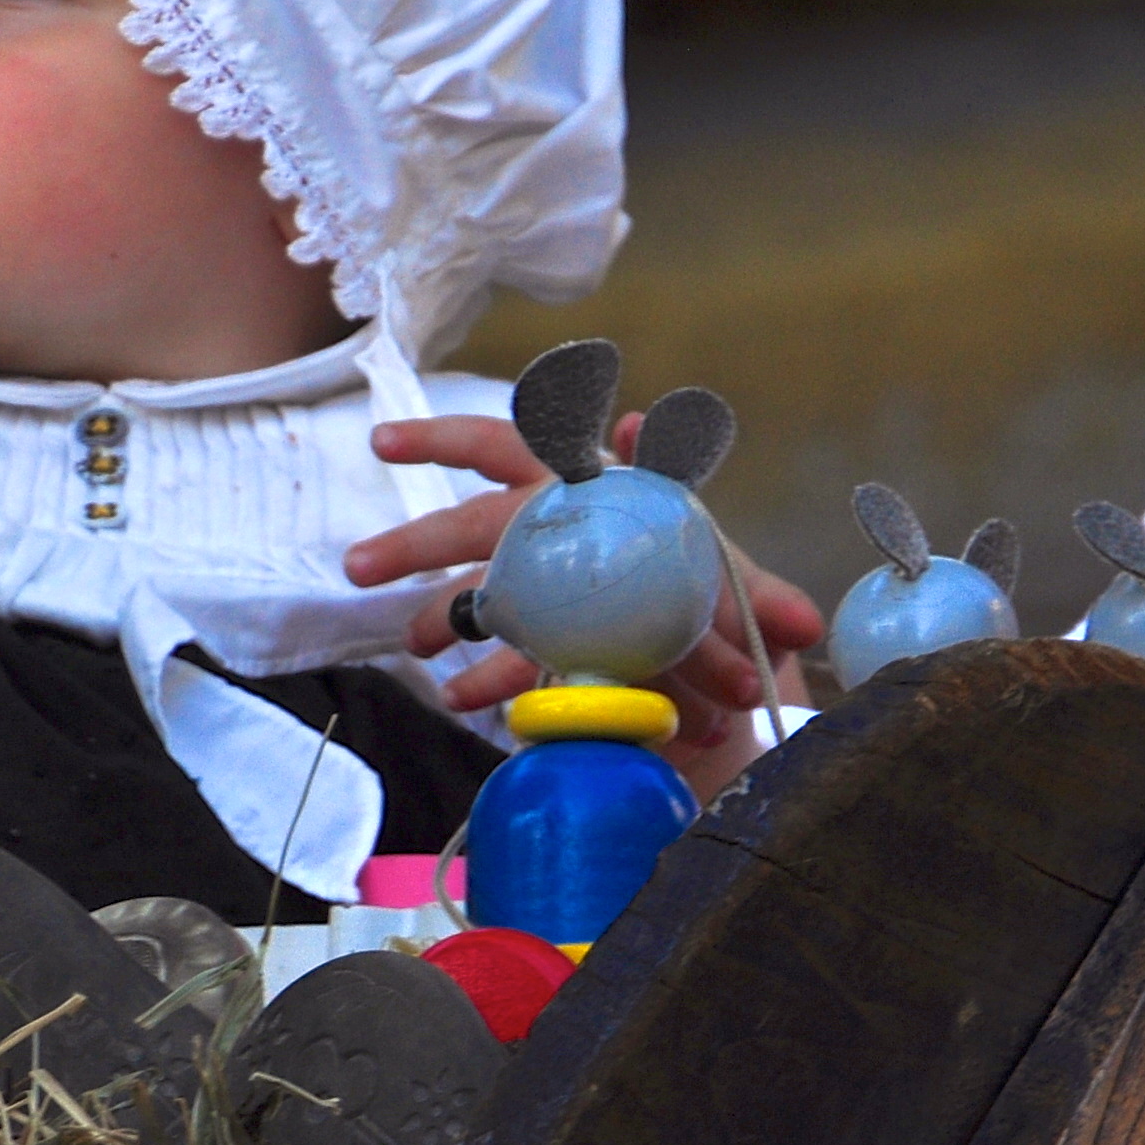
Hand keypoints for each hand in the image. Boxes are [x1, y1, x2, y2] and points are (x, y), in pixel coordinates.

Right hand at [347, 412, 824, 774]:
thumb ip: (756, 597)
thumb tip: (785, 602)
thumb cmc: (718, 606)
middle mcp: (545, 538)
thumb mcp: (739, 601)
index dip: (444, 440)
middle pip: (466, 526)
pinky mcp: (538, 657)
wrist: (722, 678)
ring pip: (469, 598)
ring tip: (415, 648)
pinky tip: (467, 703)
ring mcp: (534, 599)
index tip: (383, 443)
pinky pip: (501, 666)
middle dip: (414, 544)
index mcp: (581, 494)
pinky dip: (487, 683)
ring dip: (438, 619)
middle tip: (360, 566)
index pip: (505, 447)